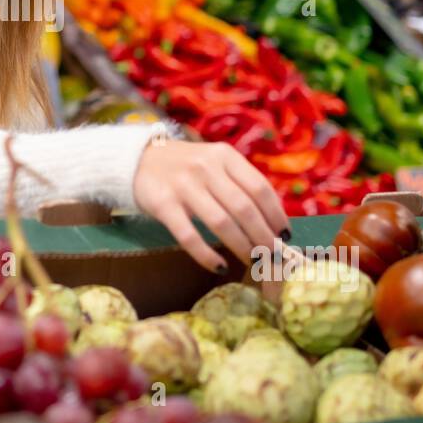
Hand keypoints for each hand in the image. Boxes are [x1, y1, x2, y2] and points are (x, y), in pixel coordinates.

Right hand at [133, 139, 289, 272]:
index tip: (284, 235)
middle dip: (263, 236)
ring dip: (241, 246)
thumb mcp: (215, 163)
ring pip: (221, 222)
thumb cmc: (186, 166)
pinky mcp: (163, 204)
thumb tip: (272, 223)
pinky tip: (219, 266)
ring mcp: (183, 185)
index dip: (276, 215)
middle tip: (272, 255)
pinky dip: (206, 254)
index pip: (259, 188)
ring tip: (253, 261)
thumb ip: (239, 184)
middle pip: (244, 208)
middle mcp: (206, 167)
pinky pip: (188, 235)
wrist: (138, 159)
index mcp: (224, 156)